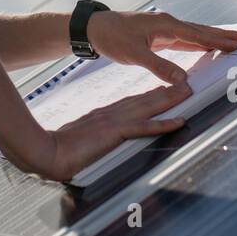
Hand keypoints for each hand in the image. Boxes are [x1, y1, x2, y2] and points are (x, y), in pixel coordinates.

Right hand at [31, 80, 194, 181]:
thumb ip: (89, 136)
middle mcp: (112, 114)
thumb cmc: (59, 148)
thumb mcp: (78, 138)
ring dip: (170, 100)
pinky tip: (178, 120)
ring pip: (148, 108)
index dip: (150, 95)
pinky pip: (144, 127)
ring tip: (187, 91)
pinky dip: (163, 123)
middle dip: (166, 92)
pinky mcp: (115, 132)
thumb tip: (93, 140)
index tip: (163, 88)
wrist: (49, 152)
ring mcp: (115, 121)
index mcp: (103, 115)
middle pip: (144, 100)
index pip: (132, 103)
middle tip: (185, 83)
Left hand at [86, 8, 236, 84]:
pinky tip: (204, 44)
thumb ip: (159, 67)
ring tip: (232, 39)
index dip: (218, 41)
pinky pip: (184, 38)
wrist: (94, 27)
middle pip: (201, 30)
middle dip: (223, 34)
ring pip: (194, 33)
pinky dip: (198, 41)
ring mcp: (163, 28)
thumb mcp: (134, 54)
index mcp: (165, 25)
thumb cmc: (112, 38)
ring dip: (213, 37)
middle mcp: (168, 23)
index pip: (198, 34)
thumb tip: (184, 81)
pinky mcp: (157, 34)